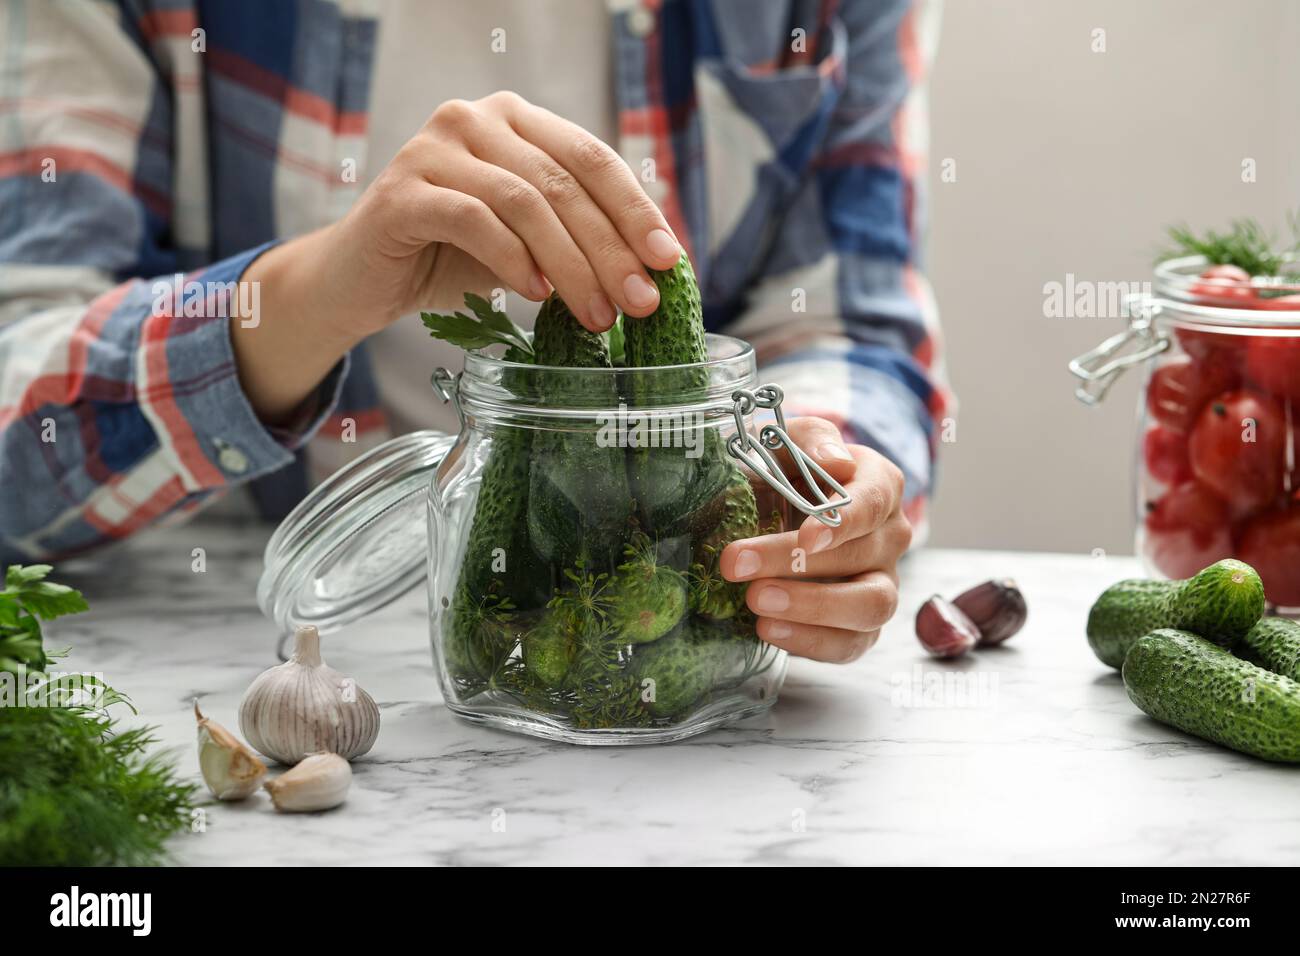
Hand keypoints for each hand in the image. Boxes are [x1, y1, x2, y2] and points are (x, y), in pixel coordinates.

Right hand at [238, 90, 679, 419]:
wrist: (361, 281)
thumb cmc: (451, 259)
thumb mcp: (528, 243)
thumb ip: (577, 237)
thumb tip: (652, 269)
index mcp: (516, 121)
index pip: (592, 158)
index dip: (635, 210)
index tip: (668, 260)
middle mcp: (475, 119)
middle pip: (564, 183)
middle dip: (610, 250)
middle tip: (639, 302)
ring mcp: (434, 149)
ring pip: (525, 203)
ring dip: (571, 264)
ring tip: (596, 314)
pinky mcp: (401, 191)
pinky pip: (474, 219)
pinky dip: (513, 259)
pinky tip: (537, 295)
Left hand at [720, 418, 911, 662]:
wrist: (768, 507)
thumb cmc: (779, 469)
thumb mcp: (784, 440)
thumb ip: (810, 439)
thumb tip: (835, 461)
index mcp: (879, 484)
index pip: (873, 502)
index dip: (843, 523)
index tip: (807, 537)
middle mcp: (890, 536)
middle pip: (859, 555)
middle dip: (794, 563)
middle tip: (736, 564)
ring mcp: (881, 583)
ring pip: (870, 606)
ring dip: (812, 608)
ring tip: (756, 602)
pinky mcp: (862, 626)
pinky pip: (850, 645)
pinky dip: (810, 642)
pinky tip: (768, 629)